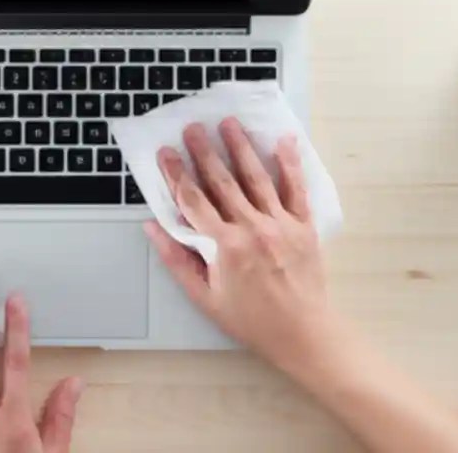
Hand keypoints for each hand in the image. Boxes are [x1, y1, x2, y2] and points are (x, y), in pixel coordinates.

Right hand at [144, 118, 340, 372]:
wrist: (302, 333)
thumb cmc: (251, 319)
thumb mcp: (204, 297)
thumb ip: (177, 259)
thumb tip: (153, 228)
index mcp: (226, 246)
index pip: (193, 201)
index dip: (176, 174)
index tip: (165, 153)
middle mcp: (253, 229)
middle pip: (223, 181)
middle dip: (204, 152)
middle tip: (192, 128)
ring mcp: (281, 225)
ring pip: (257, 178)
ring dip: (241, 148)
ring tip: (229, 123)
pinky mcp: (304, 226)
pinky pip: (296, 189)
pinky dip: (290, 164)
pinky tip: (283, 141)